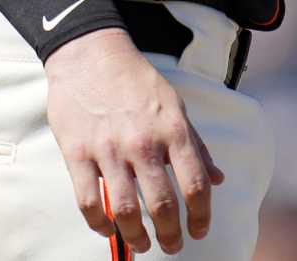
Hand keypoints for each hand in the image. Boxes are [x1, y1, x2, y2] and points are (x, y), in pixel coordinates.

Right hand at [44, 27, 224, 254]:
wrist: (91, 55)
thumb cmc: (137, 81)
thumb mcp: (176, 105)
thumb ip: (196, 144)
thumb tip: (219, 178)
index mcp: (173, 130)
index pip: (195, 184)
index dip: (201, 215)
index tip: (200, 230)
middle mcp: (143, 143)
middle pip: (161, 203)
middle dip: (170, 233)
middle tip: (173, 246)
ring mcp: (108, 149)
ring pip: (124, 209)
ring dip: (136, 236)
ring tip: (143, 245)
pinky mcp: (77, 153)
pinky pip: (88, 200)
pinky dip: (98, 223)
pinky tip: (107, 230)